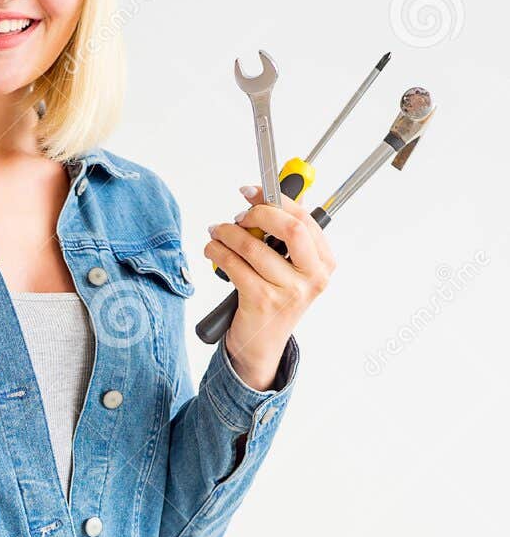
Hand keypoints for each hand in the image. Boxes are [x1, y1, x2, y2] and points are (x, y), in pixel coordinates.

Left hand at [204, 183, 335, 389]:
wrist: (261, 345)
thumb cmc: (274, 300)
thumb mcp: (290, 268)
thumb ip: (286, 234)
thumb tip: (270, 193)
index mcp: (324, 264)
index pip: (304, 220)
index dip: (276, 199)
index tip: (253, 191)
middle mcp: (312, 278)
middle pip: (289, 228)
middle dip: (257, 214)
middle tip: (238, 216)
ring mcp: (288, 292)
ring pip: (253, 246)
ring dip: (227, 233)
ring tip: (217, 233)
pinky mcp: (261, 301)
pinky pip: (234, 265)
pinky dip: (217, 251)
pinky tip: (212, 250)